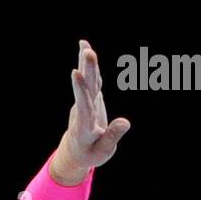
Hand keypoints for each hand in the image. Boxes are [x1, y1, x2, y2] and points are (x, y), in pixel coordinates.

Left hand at [62, 39, 130, 170]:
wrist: (75, 151)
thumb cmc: (91, 153)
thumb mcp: (103, 151)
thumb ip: (112, 136)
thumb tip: (125, 122)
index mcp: (85, 128)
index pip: (84, 107)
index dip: (80, 90)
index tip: (76, 74)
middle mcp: (82, 112)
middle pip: (86, 90)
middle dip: (87, 71)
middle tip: (87, 52)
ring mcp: (84, 103)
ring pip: (87, 82)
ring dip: (87, 64)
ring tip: (85, 46)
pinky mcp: (88, 97)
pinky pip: (89, 78)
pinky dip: (88, 64)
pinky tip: (85, 47)